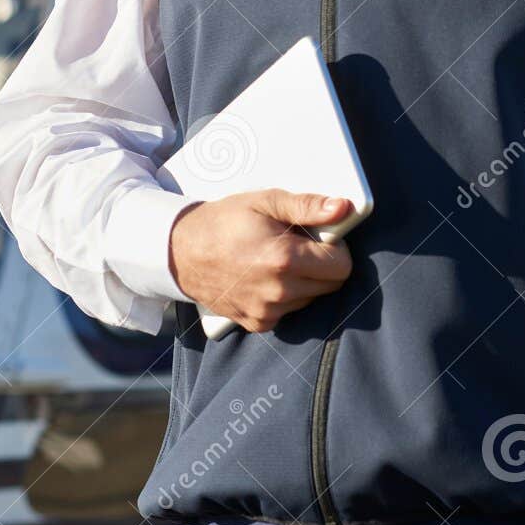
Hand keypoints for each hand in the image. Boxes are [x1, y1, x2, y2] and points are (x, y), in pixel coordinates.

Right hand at [168, 189, 353, 333]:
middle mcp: (279, 291)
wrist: (181, 252)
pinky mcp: (258, 323)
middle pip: (331, 285)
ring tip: (277, 260)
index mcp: (284, 259)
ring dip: (305, 281)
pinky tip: (265, 278)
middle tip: (299, 247)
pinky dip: (286, 296)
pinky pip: (289, 311)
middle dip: (323, 265)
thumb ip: (308, 206)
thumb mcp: (265, 202)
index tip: (319, 238)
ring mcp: (268, 311)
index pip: (342, 265)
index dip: (335, 248)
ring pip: (311, 298)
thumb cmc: (224, 222)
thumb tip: (343, 208)